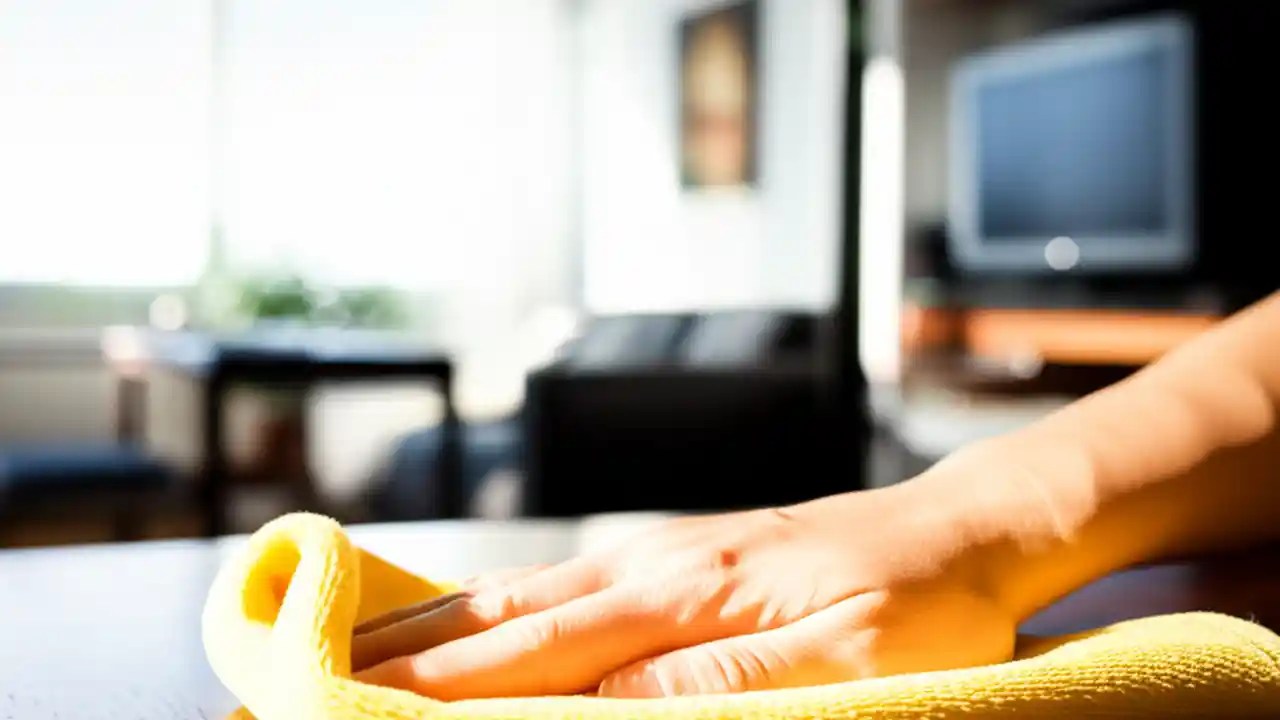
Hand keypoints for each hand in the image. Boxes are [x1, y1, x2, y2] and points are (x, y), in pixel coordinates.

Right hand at [350, 475, 1017, 698]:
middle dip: (397, 652)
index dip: (430, 690)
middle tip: (296, 671)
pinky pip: (563, 586)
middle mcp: (650, 564)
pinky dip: (495, 610)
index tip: (338, 704)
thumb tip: (599, 706)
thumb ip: (720, 682)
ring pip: (521, 594)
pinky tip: (471, 622)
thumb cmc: (919, 604)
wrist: (962, 529)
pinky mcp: (676, 553)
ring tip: (352, 647)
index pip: (528, 656)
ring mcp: (658, 552)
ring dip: (434, 626)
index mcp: (680, 596)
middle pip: (499, 616)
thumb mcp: (844, 662)